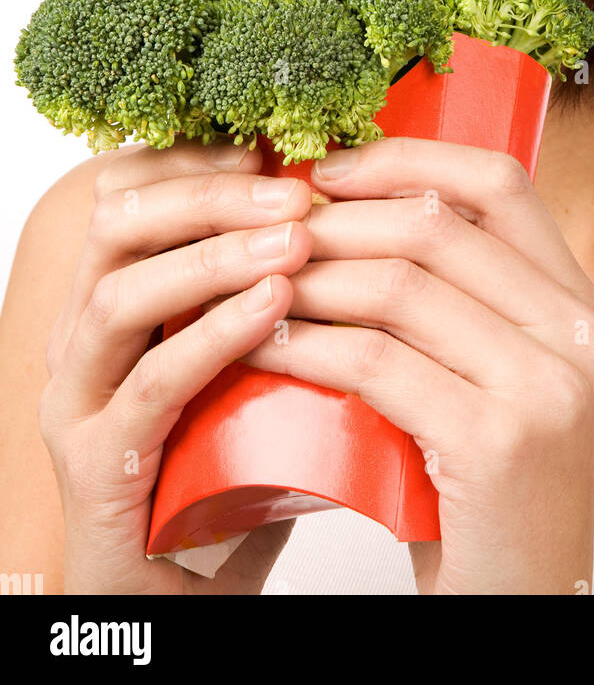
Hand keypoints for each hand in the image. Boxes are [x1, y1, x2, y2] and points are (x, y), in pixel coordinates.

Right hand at [37, 138, 312, 594]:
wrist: (182, 601)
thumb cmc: (225, 478)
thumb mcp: (249, 366)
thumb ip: (275, 301)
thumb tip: (359, 220)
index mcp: (112, 306)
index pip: (132, 195)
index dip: (199, 160)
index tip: (278, 147)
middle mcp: (80, 344)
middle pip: (116, 224)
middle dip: (209, 192)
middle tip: (297, 189)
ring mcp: (78, 405)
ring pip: (120, 295)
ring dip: (215, 256)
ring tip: (298, 238)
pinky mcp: (97, 468)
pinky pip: (150, 385)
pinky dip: (214, 335)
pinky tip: (274, 309)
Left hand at [237, 136, 593, 594]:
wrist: (520, 604)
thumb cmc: (486, 495)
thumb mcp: (493, 378)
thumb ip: (454, 301)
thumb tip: (347, 210)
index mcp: (576, 302)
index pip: (498, 181)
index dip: (405, 159)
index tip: (329, 169)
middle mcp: (576, 332)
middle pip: (434, 225)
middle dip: (333, 222)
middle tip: (269, 236)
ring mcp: (544, 387)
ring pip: (396, 286)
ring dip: (306, 280)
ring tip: (254, 287)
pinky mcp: (496, 443)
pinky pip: (373, 361)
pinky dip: (304, 345)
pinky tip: (265, 346)